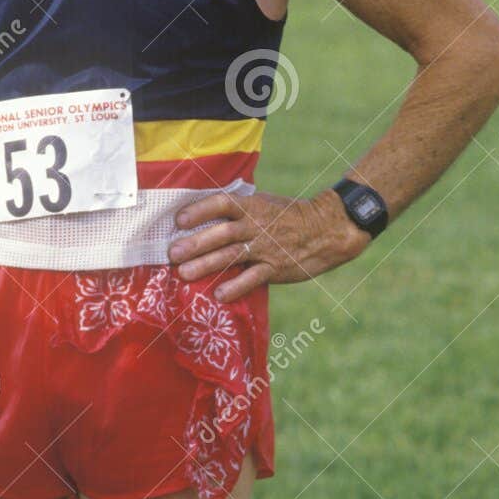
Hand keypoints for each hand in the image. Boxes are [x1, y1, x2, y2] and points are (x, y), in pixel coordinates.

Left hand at [168, 189, 370, 301]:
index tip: (179, 220)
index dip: (200, 210)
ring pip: (232, 256)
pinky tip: (219, 295)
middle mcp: (255, 225)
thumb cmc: (289, 216)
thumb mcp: (264, 203)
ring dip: (206, 265)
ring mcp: (265, 247)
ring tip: (184, 274)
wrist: (326, 229)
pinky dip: (236, 286)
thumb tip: (205, 213)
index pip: (221, 204)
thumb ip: (238, 209)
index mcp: (251, 206)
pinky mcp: (275, 267)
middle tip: (172, 254)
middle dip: (196, 243)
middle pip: (221, 233)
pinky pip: (253, 278)